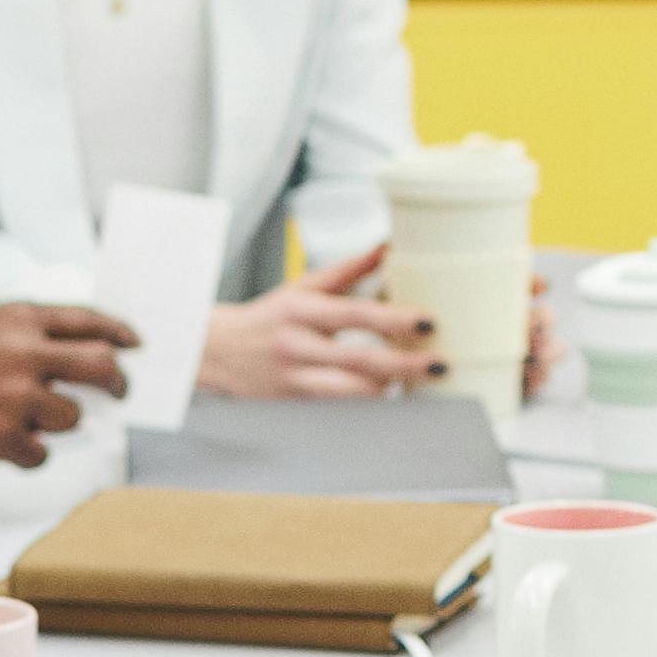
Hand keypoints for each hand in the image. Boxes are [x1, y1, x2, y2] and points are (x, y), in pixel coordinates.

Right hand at [0, 301, 137, 488]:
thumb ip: (15, 326)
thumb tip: (67, 332)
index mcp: (18, 317)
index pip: (86, 319)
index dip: (117, 331)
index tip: (134, 342)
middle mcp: (25, 351)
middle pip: (100, 366)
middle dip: (116, 382)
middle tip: (119, 392)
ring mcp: (18, 394)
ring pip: (72, 415)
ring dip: (63, 421)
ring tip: (45, 421)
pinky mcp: (5, 435)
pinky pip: (39, 452)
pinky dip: (31, 453)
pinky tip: (16, 446)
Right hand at [203, 249, 438, 400]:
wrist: (217, 353)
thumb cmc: (268, 318)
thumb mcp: (302, 287)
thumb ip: (348, 270)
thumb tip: (386, 247)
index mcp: (303, 310)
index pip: (353, 314)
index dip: (392, 319)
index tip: (427, 322)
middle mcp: (299, 346)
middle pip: (358, 359)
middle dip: (404, 365)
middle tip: (439, 365)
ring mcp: (296, 379)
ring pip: (348, 392)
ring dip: (387, 388)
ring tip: (418, 383)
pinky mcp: (296, 405)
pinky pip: (337, 409)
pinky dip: (365, 405)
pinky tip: (389, 399)